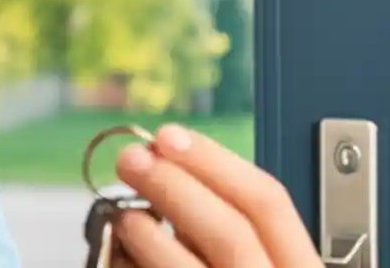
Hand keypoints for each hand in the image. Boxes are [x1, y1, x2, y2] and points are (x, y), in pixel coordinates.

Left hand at [110, 124, 321, 267]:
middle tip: (131, 158)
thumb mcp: (256, 257)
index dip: (214, 161)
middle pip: (232, 232)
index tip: (168, 135)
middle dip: (175, 187)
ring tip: (125, 213)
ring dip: (148, 233)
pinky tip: (120, 251)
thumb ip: (225, 228)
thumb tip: (168, 171)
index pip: (269, 202)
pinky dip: (133, 263)